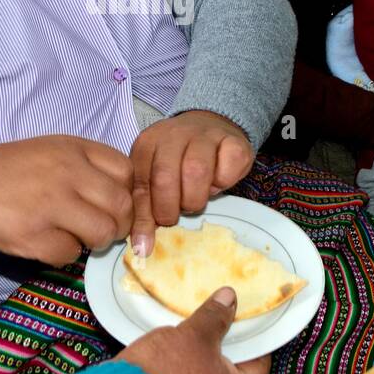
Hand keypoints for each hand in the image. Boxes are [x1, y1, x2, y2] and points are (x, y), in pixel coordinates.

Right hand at [0, 136, 133, 265]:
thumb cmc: (16, 169)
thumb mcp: (56, 150)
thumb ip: (92, 166)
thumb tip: (127, 200)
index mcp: (74, 149)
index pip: (127, 173)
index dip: (128, 193)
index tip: (115, 204)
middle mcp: (65, 173)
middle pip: (121, 206)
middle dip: (118, 224)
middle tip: (102, 228)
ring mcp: (49, 205)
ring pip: (102, 233)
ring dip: (95, 241)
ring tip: (78, 235)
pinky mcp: (32, 235)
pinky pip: (69, 254)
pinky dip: (64, 253)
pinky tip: (49, 241)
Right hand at [115, 287, 269, 373]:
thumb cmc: (166, 372)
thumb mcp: (195, 335)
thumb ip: (215, 317)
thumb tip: (228, 299)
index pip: (259, 366)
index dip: (256, 341)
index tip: (251, 323)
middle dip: (227, 347)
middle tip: (223, 322)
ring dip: (203, 357)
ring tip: (197, 331)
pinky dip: (186, 367)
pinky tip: (176, 348)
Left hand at [129, 110, 253, 256]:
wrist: (210, 124)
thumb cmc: (178, 160)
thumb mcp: (154, 178)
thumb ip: (145, 209)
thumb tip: (142, 249)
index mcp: (147, 144)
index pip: (140, 185)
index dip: (144, 217)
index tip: (147, 243)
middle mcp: (173, 135)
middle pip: (165, 178)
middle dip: (169, 208)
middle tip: (175, 215)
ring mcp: (204, 135)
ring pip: (196, 172)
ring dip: (195, 197)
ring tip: (195, 199)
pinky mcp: (233, 142)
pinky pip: (227, 170)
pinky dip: (223, 184)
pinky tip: (217, 181)